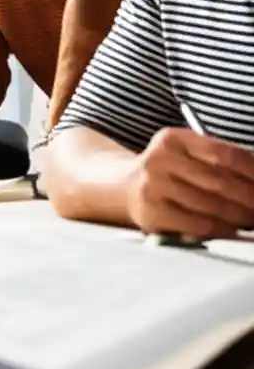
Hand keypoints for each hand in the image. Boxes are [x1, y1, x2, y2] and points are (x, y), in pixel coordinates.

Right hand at [126, 129, 253, 237]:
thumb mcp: (187, 154)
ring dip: (240, 216)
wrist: (126, 188)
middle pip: (219, 181)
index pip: (224, 154)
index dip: (253, 171)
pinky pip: (198, 223)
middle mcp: (159, 159)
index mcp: (173, 139)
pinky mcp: (151, 212)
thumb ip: (219, 161)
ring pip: (211, 205)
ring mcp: (152, 186)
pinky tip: (232, 230)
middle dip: (250, 198)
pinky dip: (221, 229)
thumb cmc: (170, 171)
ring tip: (252, 220)